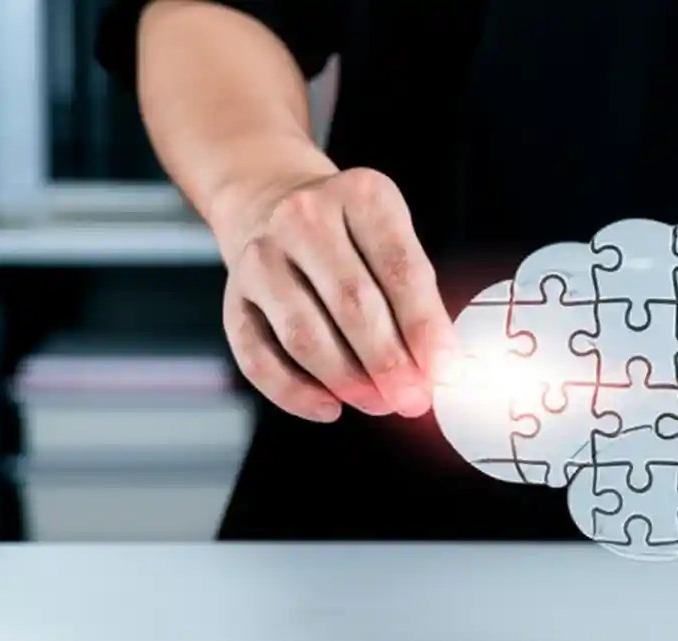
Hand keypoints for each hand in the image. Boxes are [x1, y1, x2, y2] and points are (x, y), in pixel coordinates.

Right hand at [222, 167, 455, 421]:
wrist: (271, 201)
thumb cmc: (347, 232)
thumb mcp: (392, 238)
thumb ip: (417, 296)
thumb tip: (438, 365)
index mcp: (361, 196)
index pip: (401, 270)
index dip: (425, 328)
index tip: (444, 370)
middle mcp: (305, 218)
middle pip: (352, 303)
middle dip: (388, 362)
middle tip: (412, 398)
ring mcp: (261, 255)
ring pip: (304, 334)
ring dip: (346, 380)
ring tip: (378, 402)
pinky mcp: (233, 295)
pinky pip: (258, 356)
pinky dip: (294, 392)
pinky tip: (328, 407)